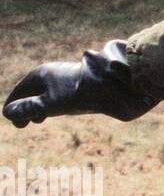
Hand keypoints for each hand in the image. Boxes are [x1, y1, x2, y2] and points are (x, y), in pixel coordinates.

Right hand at [3, 40, 156, 126]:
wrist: (120, 81)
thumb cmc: (83, 92)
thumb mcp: (51, 104)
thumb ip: (30, 108)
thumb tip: (8, 113)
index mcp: (41, 74)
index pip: (21, 92)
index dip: (15, 108)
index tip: (16, 124)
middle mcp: (54, 71)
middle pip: (34, 90)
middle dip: (28, 106)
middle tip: (26, 124)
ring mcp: (70, 75)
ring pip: (49, 90)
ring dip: (42, 104)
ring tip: (42, 118)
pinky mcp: (84, 80)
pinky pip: (63, 90)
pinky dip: (57, 101)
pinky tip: (64, 108)